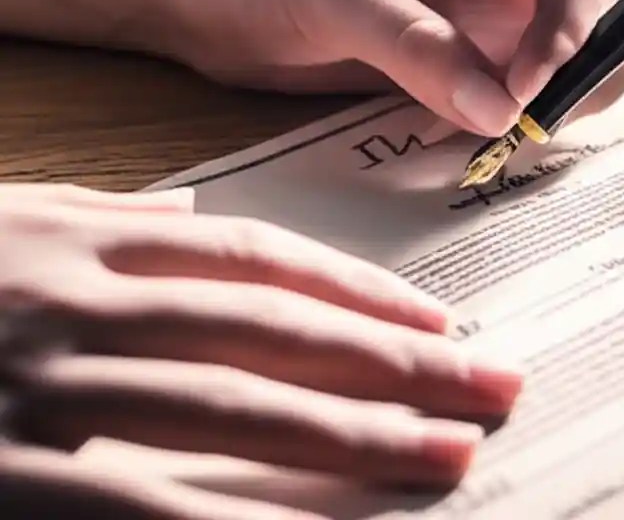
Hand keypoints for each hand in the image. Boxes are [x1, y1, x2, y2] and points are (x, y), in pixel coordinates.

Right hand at [0, 183, 522, 518]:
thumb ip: (97, 222)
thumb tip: (195, 212)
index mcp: (78, 243)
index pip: (251, 261)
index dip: (357, 291)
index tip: (439, 323)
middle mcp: (76, 303)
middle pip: (273, 330)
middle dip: (397, 363)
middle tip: (495, 384)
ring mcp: (42, 385)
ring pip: (235, 406)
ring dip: (358, 435)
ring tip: (453, 451)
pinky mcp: (13, 476)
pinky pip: (155, 502)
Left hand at [140, 0, 623, 136]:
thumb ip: (418, 46)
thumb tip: (501, 111)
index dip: (586, 12)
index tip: (532, 78)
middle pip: (601, 18)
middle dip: (586, 74)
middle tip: (531, 125)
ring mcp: (480, 25)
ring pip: (562, 73)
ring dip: (543, 113)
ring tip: (482, 140)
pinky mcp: (452, 71)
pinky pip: (505, 107)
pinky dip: (497, 134)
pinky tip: (448, 142)